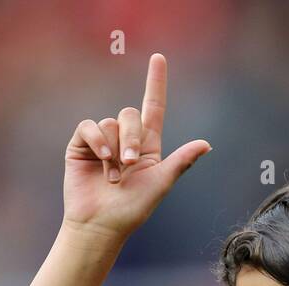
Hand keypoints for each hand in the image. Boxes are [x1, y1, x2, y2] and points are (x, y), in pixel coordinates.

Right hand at [62, 53, 211, 239]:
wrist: (101, 224)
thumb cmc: (132, 209)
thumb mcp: (161, 183)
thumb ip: (181, 161)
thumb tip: (206, 144)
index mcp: (147, 146)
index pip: (153, 107)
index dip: (156, 82)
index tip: (158, 57)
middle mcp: (125, 140)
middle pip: (130, 113)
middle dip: (131, 137)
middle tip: (130, 164)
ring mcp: (102, 142)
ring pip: (110, 122)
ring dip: (114, 150)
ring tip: (114, 176)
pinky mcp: (82, 145)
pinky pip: (89, 126)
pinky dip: (97, 141)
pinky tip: (102, 161)